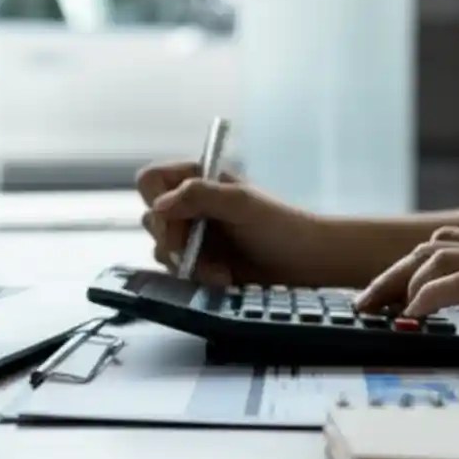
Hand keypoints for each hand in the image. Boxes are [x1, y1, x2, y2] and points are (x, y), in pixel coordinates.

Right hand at [137, 161, 315, 286]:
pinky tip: (222, 279)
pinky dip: (197, 278)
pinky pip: (178, 271)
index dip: (155, 200)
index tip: (174, 220)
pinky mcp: (199, 263)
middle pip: (152, 219)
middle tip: (194, 253)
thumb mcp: (242, 203)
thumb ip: (200, 195)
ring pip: (163, 250)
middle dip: (174, 241)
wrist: (306, 264)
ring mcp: (194, 235)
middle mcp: (190, 205)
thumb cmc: (281, 226)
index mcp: (198, 179)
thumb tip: (160, 206)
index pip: (151, 181)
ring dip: (188, 264)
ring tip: (219, 271)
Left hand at [354, 226, 458, 372]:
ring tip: (377, 312)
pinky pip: (456, 283)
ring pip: (435, 257)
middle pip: (433, 246)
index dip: (415, 267)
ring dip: (397, 284)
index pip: (456, 245)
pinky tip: (413, 318)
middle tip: (366, 303)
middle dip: (392, 273)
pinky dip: (425, 297)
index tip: (390, 293)